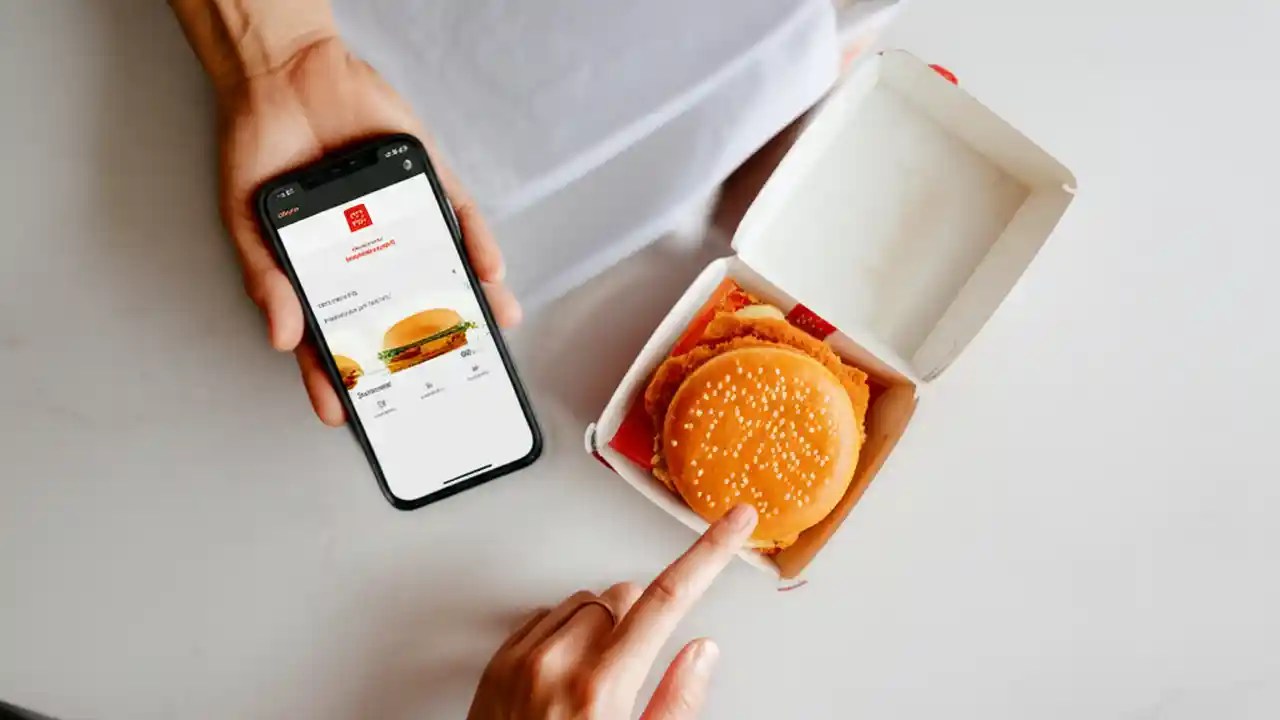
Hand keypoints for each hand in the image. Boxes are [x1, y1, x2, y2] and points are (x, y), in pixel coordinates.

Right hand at [216, 37, 519, 424]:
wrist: (287, 73)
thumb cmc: (261, 146)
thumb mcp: (249, 219)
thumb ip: (268, 276)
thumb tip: (283, 337)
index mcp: (322, 270)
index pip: (336, 335)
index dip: (339, 377)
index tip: (346, 414)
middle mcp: (371, 254)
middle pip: (400, 312)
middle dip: (419, 351)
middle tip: (439, 388)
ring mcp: (404, 221)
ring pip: (443, 273)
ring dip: (467, 305)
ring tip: (485, 339)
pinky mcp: (429, 184)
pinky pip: (463, 220)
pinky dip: (478, 247)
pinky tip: (490, 274)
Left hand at [467, 505, 757, 718]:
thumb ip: (676, 703)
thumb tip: (702, 651)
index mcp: (602, 686)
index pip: (668, 598)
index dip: (708, 554)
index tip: (732, 522)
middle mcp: (558, 662)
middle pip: (625, 596)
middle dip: (642, 618)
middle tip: (637, 670)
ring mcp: (522, 659)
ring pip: (585, 603)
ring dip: (602, 626)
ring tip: (598, 680)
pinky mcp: (498, 662)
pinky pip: (546, 618)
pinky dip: (565, 634)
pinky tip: (567, 676)